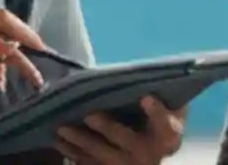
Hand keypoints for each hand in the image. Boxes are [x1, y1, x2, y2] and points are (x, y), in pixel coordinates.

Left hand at [54, 97, 185, 164]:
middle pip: (127, 141)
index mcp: (168, 135)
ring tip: (62, 128)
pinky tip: (59, 141)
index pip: (166, 125)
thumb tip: (132, 71)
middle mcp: (151, 154)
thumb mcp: (167, 106)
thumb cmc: (157, 118)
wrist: (154, 148)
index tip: (146, 97)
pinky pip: (89, 164)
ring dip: (81, 142)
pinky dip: (73, 152)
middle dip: (108, 128)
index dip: (157, 113)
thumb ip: (155, 92)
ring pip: (103, 155)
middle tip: (88, 115)